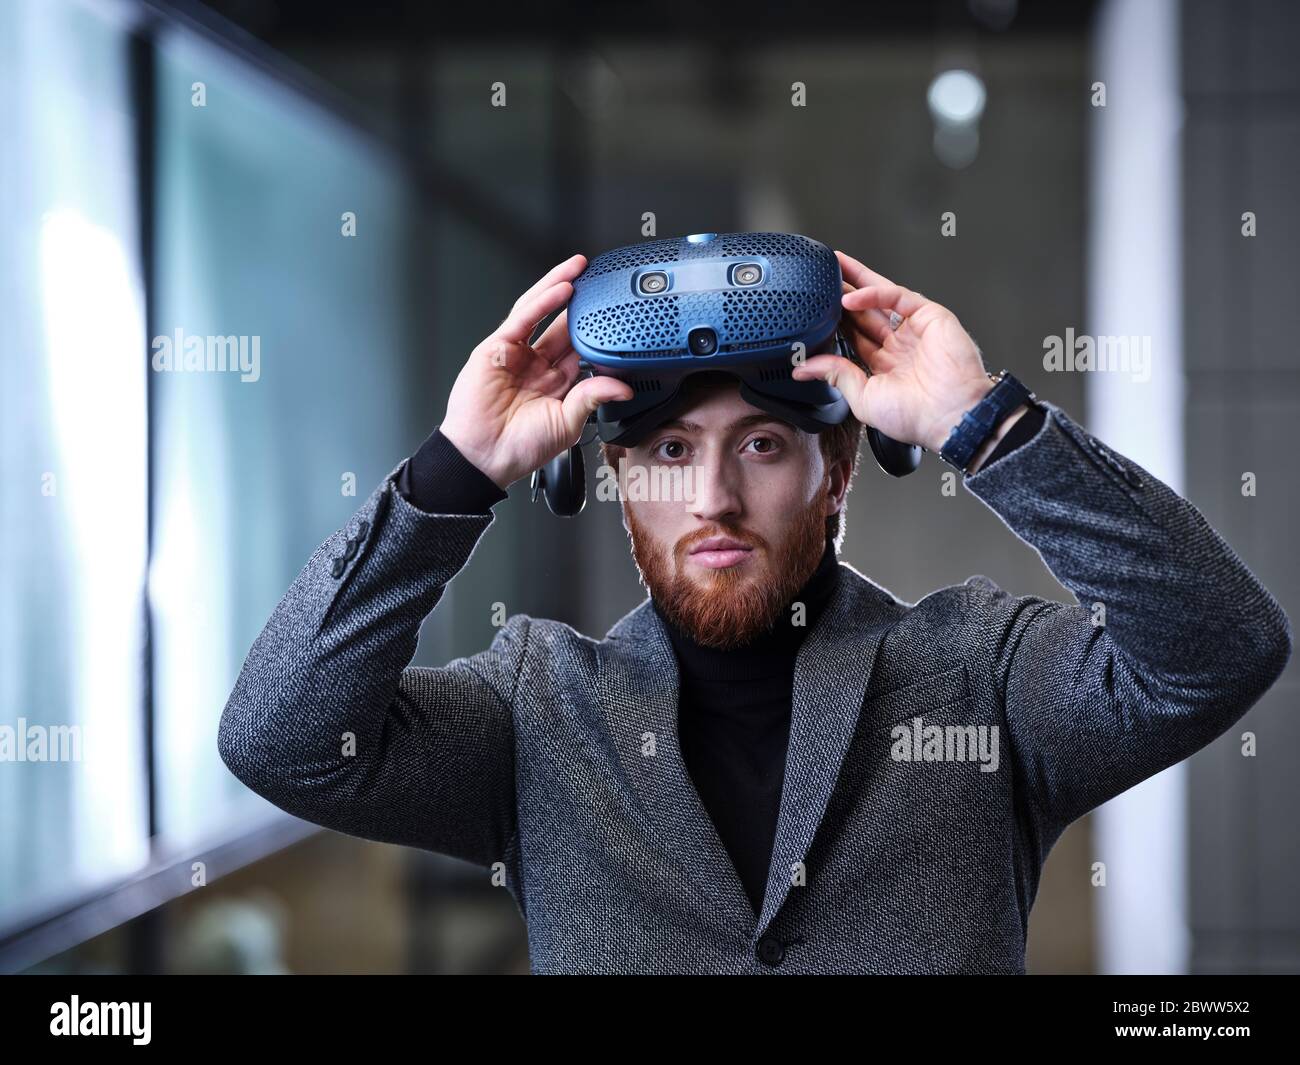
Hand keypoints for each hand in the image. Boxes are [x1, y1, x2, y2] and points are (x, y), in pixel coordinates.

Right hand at [439, 255, 633, 488]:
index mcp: (557, 383)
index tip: (617, 313)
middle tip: (601, 279)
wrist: (485, 458)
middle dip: (580, 301)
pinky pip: (522, 320)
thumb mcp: (568, 424)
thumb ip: (592, 399)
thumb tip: (622, 387)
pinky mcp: (496, 348)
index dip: (597, 329)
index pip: (581, 348)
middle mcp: (537, 365)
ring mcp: (516, 354)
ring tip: (580, 268)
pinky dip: (542, 302)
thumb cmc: (519, 447)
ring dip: (559, 287)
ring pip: (541, 312)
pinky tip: (560, 289)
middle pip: (562, 323)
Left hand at [791, 250, 995, 451]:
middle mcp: (900, 345)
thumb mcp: (863, 398)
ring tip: (833, 267)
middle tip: (820, 281)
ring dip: (857, 282)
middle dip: (843, 296)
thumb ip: (836, 376)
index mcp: (886, 366)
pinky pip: (898, 297)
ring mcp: (914, 329)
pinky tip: (851, 298)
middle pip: (865, 313)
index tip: (814, 313)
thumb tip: (804, 369)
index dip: (835, 322)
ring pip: (881, 297)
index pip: (855, 337)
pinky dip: (874, 293)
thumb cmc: (917, 417)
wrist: (951, 416)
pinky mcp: (930, 316)